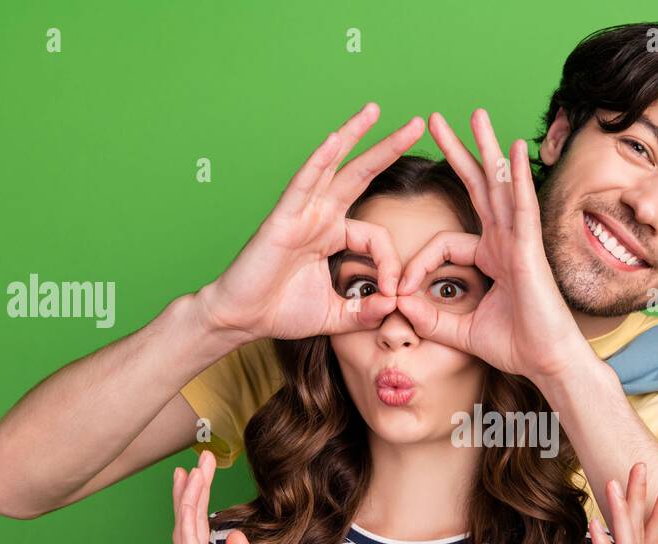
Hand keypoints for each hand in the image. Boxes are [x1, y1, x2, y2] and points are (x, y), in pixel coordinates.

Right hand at [171, 450, 283, 543]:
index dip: (192, 501)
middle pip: (184, 526)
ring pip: (184, 531)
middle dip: (189, 491)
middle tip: (197, 459)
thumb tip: (234, 536)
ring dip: (189, 498)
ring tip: (195, 469)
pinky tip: (192, 498)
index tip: (195, 474)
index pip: (194, 532)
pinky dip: (190, 520)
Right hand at [196, 103, 421, 341]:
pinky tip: (333, 139)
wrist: (242, 319)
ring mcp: (301, 213)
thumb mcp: (337, 315)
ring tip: (374, 110)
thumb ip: (365, 311)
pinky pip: (302, 184)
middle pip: (360, 174)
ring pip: (332, 166)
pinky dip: (318, 161)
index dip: (391, 263)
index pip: (377, 236)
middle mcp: (319, 217)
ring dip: (353, 135)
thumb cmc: (281, 311)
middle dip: (388, 148)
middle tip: (416, 123)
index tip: (393, 293)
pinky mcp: (282, 219)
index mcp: (333, 235)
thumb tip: (394, 306)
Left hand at [394, 109, 590, 380]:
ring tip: (476, 114)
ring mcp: (519, 242)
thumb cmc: (517, 347)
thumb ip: (431, 319)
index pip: (444, 243)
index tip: (398, 291)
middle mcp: (505, 242)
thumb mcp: (462, 332)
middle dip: (458, 152)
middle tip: (436, 119)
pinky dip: (516, 179)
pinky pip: (521, 207)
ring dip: (487, 148)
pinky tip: (513, 149)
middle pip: (478, 187)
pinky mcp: (530, 250)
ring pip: (499, 186)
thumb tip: (400, 307)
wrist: (548, 363)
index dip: (416, 265)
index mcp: (491, 257)